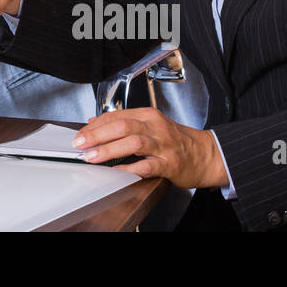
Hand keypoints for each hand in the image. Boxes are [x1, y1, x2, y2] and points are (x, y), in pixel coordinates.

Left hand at [71, 107, 228, 188]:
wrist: (205, 154)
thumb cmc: (175, 140)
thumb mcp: (150, 125)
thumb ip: (124, 122)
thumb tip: (95, 123)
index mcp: (148, 115)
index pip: (116, 116)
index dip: (95, 125)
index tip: (81, 134)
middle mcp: (155, 127)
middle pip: (122, 126)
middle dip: (97, 135)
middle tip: (80, 144)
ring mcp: (163, 145)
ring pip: (132, 143)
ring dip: (109, 150)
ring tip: (92, 157)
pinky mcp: (169, 163)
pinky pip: (146, 165)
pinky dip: (129, 168)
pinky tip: (116, 171)